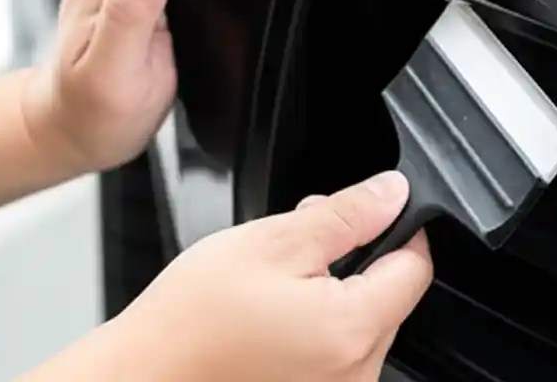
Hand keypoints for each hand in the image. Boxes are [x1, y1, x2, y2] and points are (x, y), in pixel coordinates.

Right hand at [35, 171, 433, 380]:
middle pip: (390, 296)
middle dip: (358, 256)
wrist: (139, 378)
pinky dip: (316, 325)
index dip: (398, 227)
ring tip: (276, 277)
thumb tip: (392, 193)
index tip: (368, 210)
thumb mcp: (272, 242)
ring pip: (362, 322)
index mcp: (354, 330)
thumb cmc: (189, 321)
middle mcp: (356, 374)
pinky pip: (337, 352)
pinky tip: (272, 313)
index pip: (416, 267)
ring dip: (335, 290)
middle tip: (302, 236)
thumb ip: (345, 215)